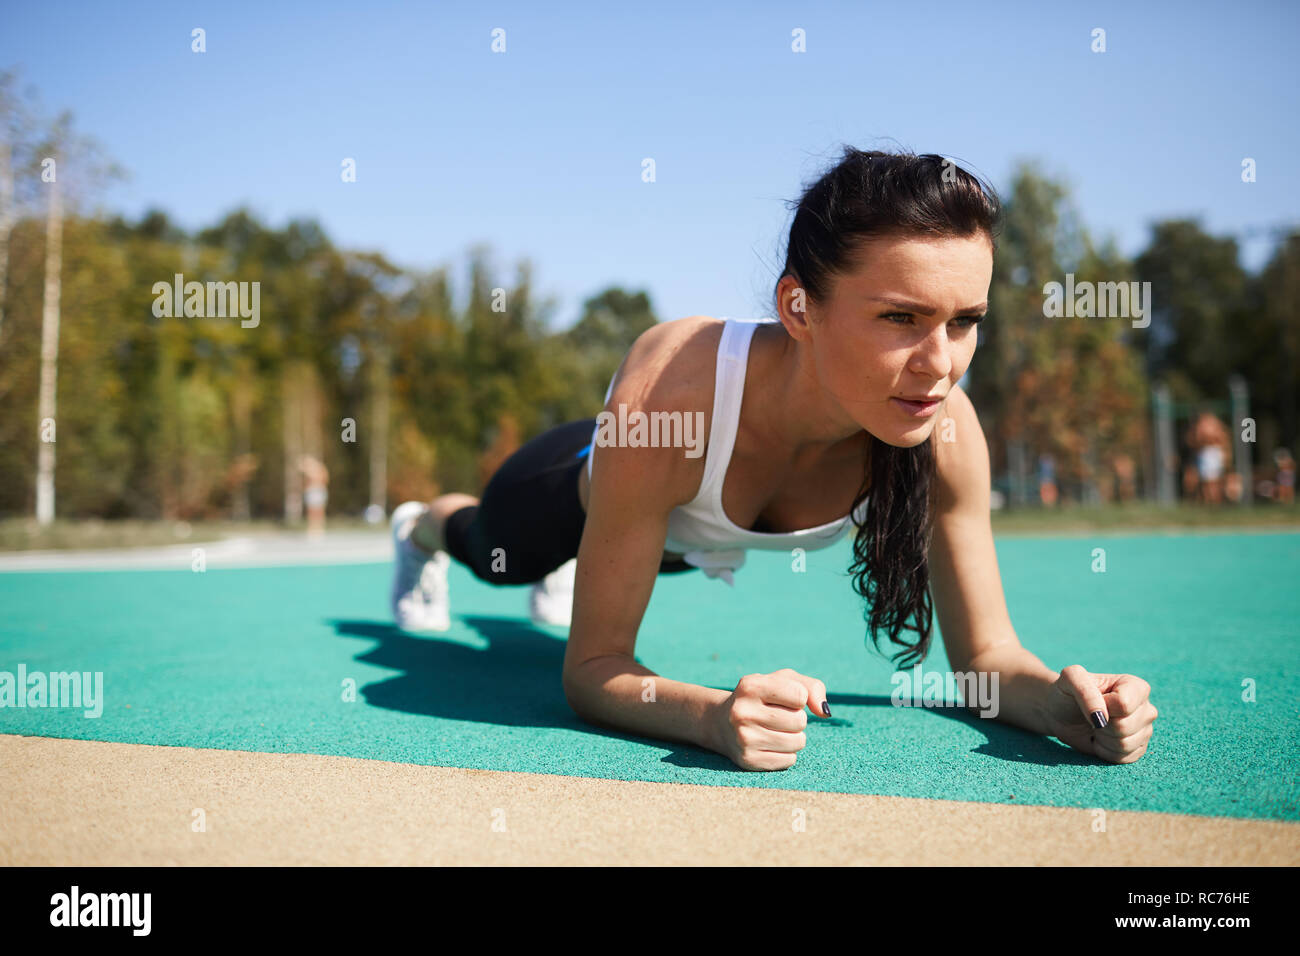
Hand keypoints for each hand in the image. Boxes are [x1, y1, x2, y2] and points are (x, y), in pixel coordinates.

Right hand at [710, 668, 831, 770]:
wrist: (721, 723)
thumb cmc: (761, 698)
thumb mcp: (782, 681)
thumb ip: (812, 688)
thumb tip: (824, 712)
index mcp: (750, 686)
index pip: (800, 695)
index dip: (798, 698)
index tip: (782, 699)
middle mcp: (742, 712)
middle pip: (800, 721)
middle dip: (796, 719)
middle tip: (776, 717)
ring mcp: (743, 738)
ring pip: (798, 742)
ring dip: (794, 737)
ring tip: (773, 730)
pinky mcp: (748, 760)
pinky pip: (790, 760)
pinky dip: (786, 753)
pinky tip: (769, 745)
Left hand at [1042, 664, 1157, 763]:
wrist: (1061, 713)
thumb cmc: (1068, 692)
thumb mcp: (1070, 678)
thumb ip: (1085, 690)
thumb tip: (1101, 718)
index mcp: (1136, 686)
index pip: (1124, 704)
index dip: (1103, 706)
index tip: (1094, 702)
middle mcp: (1146, 708)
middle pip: (1125, 726)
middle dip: (1101, 725)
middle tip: (1093, 717)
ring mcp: (1144, 730)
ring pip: (1125, 745)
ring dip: (1102, 739)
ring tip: (1096, 727)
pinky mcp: (1138, 749)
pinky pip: (1123, 759)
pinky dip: (1105, 752)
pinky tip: (1100, 739)